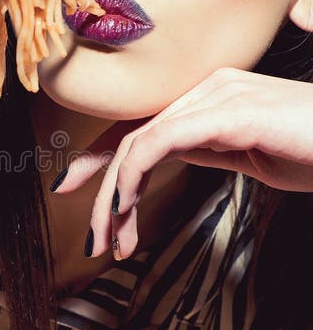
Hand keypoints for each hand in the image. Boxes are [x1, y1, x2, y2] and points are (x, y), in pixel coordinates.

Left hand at [53, 67, 312, 259]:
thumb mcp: (251, 155)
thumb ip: (209, 149)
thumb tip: (167, 159)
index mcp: (210, 96)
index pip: (142, 125)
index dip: (102, 159)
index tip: (78, 192)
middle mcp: (207, 87)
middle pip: (131, 133)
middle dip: (99, 186)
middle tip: (90, 236)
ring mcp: (216, 95)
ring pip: (137, 142)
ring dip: (113, 198)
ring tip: (109, 242)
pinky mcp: (225, 111)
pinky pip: (158, 143)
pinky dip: (132, 178)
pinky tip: (124, 210)